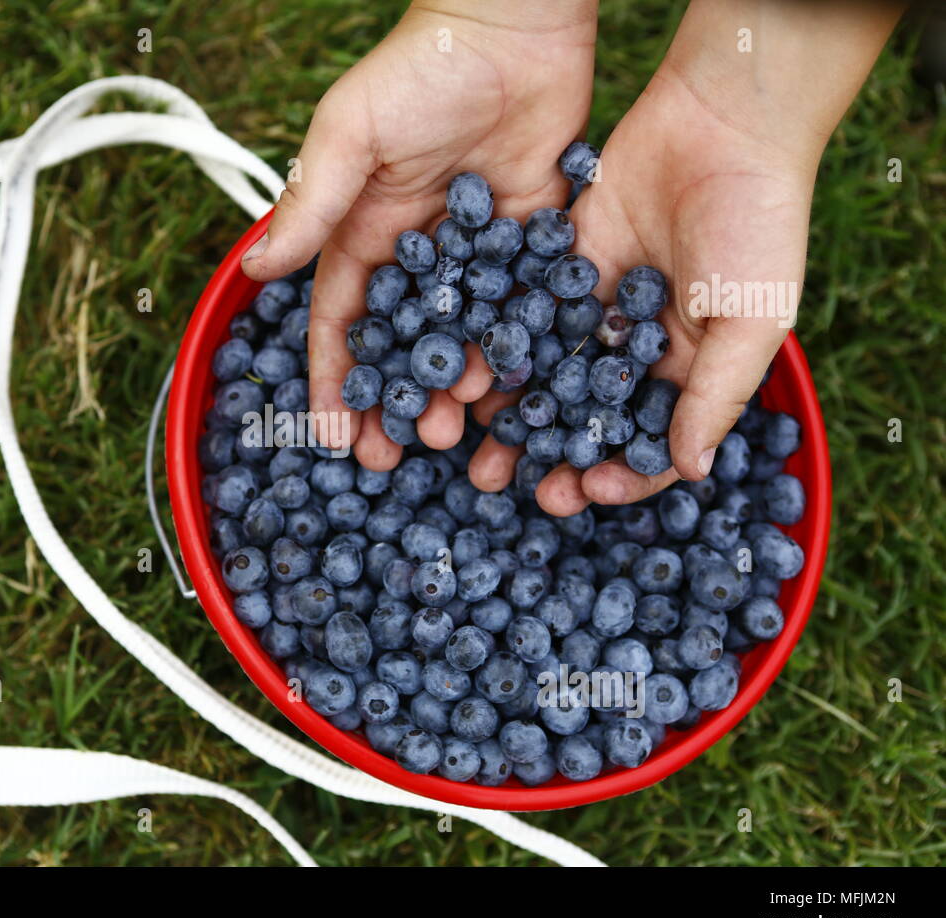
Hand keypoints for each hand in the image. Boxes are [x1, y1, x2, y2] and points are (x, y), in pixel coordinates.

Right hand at [241, 0, 597, 471]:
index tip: (331, 437)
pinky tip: (514, 391)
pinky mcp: (532, 239)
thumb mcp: (351, 136)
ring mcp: (476, 252)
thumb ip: (312, 206)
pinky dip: (516, 349)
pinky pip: (522, 307)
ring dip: (454, 388)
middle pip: (401, 346)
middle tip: (397, 458)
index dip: (333, 381)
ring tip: (457, 432)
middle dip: (394, 403)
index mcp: (364, 233)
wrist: (514, 23)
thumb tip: (255, 274)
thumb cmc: (419, 71)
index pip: (341, 323)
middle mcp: (416, 253)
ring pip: (462, 338)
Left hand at [473, 61, 813, 513]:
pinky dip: (494, 345)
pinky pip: (520, 314)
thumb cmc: (759, 225)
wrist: (720, 121)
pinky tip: (462, 375)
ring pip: (543, 373)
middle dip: (545, 454)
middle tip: (502, 483)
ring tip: (469, 442)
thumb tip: (690, 471)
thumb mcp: (750, 320)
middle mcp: (636, 347)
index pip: (648, 441)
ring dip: (509, 411)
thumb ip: (715, 396)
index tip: (584, 492)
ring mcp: (594, 307)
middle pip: (582, 418)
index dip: (619, 473)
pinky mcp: (559, 264)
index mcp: (687, 370)